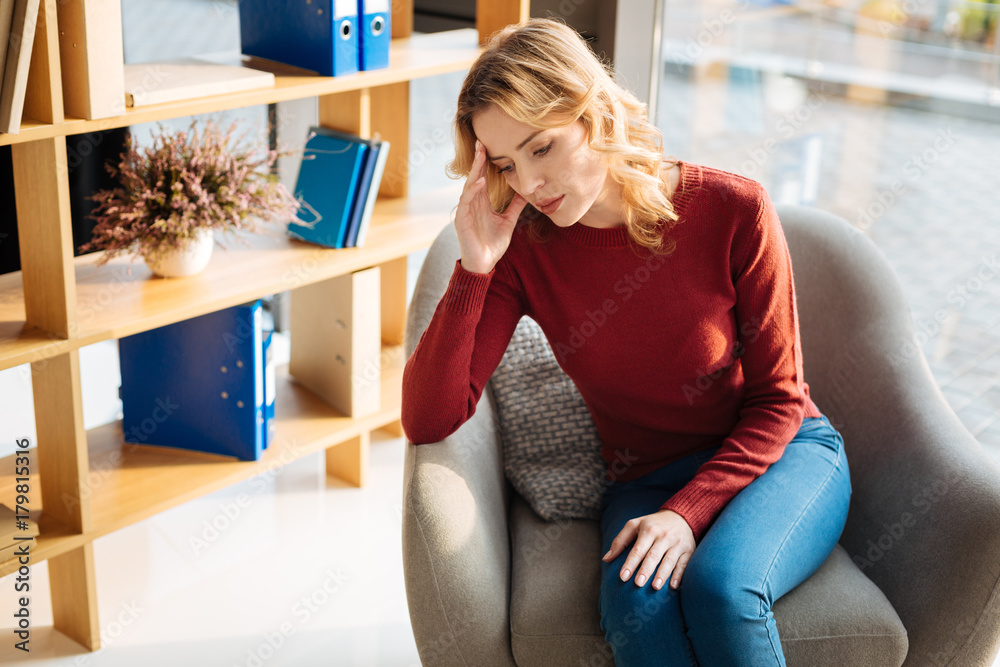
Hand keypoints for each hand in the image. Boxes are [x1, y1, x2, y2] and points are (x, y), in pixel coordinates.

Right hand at [454, 139, 528, 273]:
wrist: (484, 264)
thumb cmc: (493, 244)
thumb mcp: (508, 221)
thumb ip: (515, 207)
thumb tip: (527, 193)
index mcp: (482, 202)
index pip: (483, 178)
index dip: (485, 163)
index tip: (491, 146)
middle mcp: (472, 203)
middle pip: (474, 176)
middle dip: (478, 159)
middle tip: (481, 141)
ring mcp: (466, 210)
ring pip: (469, 185)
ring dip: (474, 170)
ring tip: (480, 155)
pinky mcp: (461, 220)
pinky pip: (466, 201)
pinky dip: (472, 190)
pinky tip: (479, 181)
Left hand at [602, 509, 695, 590]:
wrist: (681, 516)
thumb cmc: (652, 524)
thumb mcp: (634, 525)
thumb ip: (620, 541)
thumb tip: (606, 559)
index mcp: (649, 530)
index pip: (638, 549)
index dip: (630, 563)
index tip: (622, 577)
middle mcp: (664, 536)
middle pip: (653, 555)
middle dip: (646, 570)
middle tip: (638, 583)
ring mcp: (678, 543)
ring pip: (669, 560)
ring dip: (662, 574)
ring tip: (655, 587)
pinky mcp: (689, 550)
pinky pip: (684, 563)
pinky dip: (679, 575)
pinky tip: (674, 586)